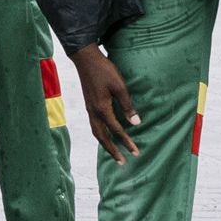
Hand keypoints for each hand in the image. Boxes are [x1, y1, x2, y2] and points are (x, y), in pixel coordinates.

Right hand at [70, 43, 137, 161]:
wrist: (85, 59)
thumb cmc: (104, 70)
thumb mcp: (120, 86)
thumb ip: (127, 105)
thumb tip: (136, 122)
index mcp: (102, 108)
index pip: (116, 130)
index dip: (126, 142)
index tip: (136, 152)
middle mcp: (93, 111)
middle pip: (102, 137)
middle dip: (112, 150)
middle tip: (122, 162)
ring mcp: (89, 108)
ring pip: (96, 131)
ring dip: (105, 143)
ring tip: (113, 152)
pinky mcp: (88, 104)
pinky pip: (94, 124)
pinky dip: (100, 133)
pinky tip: (105, 133)